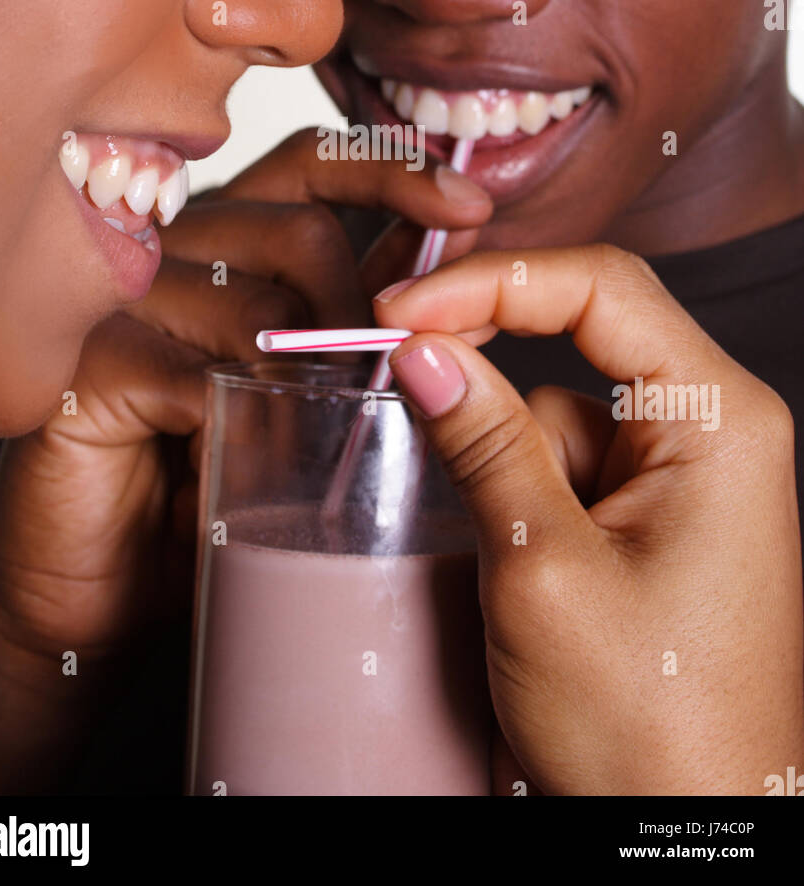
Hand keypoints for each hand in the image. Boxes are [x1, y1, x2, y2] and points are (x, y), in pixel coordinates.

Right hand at [0, 128, 490, 788]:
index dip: (392, 169)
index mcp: (228, 237)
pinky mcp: (90, 370)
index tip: (472, 206)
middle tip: (395, 386)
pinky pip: (197, 376)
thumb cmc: (214, 483)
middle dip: (371, 311)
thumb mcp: (306, 385)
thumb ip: (361, 309)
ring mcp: (126, 305)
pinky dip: (249, 425)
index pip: (311, 162)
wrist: (108, 591)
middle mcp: (175, 254)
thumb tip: (445, 242)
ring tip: (327, 442)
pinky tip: (256, 464)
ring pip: (256, 302)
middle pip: (298, 228)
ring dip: (318, 378)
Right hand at [378, 245, 803, 795]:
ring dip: (498, 442)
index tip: (403, 310)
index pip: (602, 288)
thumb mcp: (543, 571)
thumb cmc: (651, 728)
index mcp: (720, 422)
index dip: (493, 283)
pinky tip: (500, 551)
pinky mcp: (652, 517)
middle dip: (489, 348)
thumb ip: (484, 443)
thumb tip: (423, 350)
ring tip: (480, 529)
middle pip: (585, 332)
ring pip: (562, 404)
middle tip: (393, 356)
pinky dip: (516, 485)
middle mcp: (715, 432)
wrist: (686, 837)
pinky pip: (567, 462)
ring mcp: (685, 476)